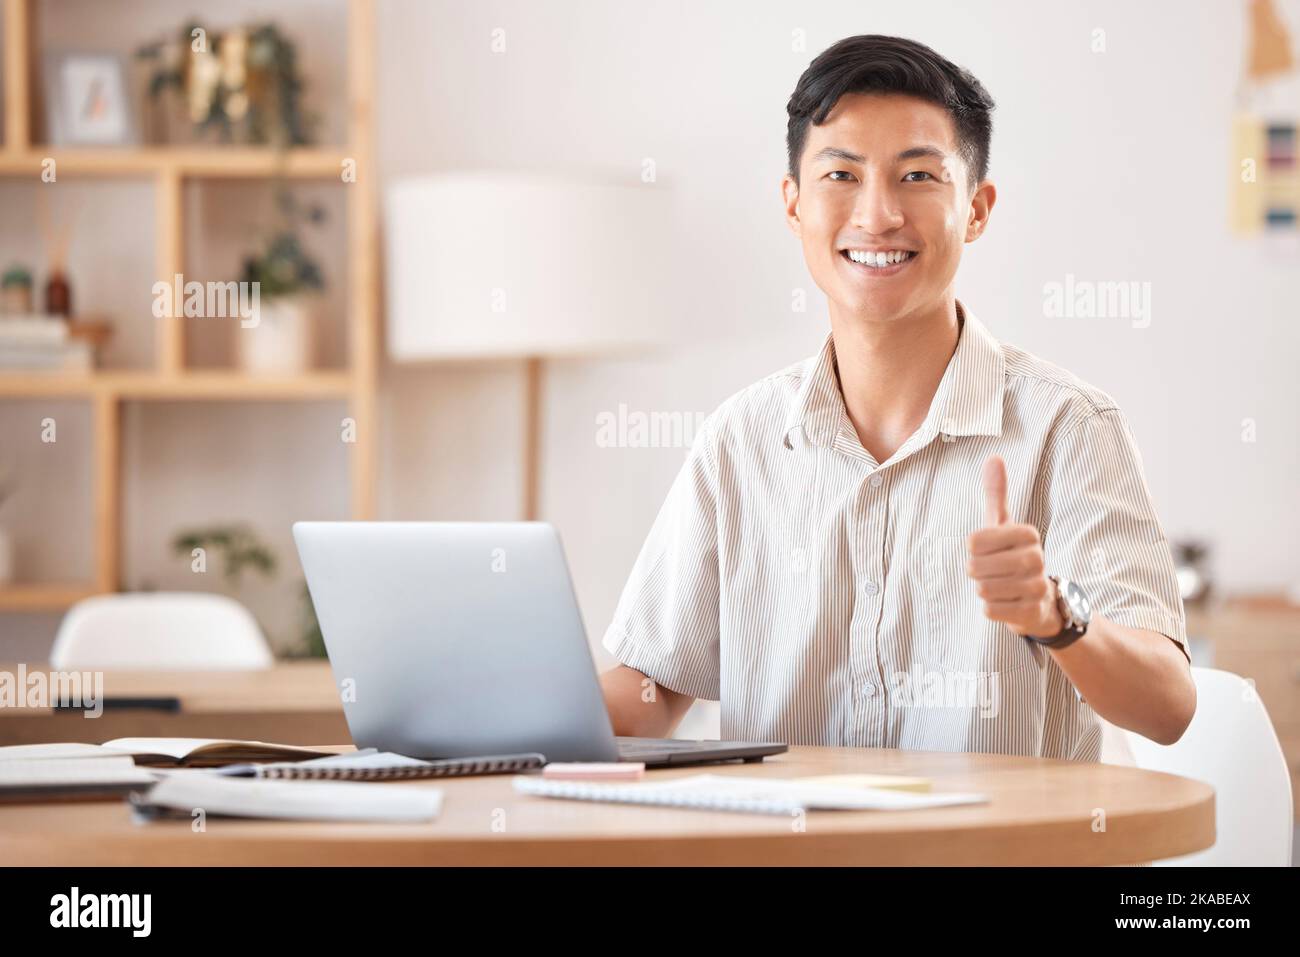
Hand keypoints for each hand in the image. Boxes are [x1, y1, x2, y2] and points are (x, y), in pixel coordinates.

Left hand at [966, 455, 1063, 638]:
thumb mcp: (1003, 525)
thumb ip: (996, 493)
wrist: (1039, 601)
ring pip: (982, 589)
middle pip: (975, 567)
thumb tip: (994, 456)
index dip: (972, 549)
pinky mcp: (1031, 611)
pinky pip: (990, 610)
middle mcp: (1036, 557)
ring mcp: (1036, 586)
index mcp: (1027, 533)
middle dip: (976, 572)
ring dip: (983, 590)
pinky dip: (991, 608)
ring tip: (1000, 586)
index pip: (973, 541)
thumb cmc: (1013, 557)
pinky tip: (1006, 603)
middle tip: (991, 572)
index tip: (987, 550)